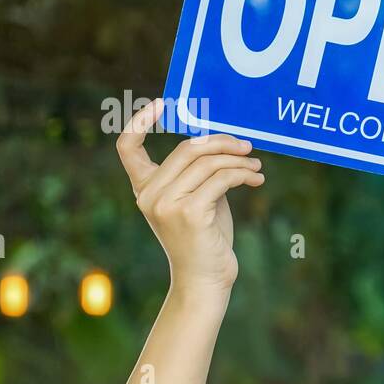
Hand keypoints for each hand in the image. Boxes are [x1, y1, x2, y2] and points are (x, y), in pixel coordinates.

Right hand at [116, 98, 264, 294]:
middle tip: (246, 146)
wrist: (205, 280)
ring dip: (238, 160)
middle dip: (221, 142)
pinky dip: (243, 175)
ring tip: (256, 167)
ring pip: (208, 163)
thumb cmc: (206, 240)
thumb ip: (200, 174)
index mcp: (144, 189)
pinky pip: (221, 179)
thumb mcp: (198, 200)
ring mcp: (167, 203)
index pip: (127, 148)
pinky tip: (256, 180)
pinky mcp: (189, 213)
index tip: (161, 104)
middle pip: (187, 148)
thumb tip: (225, 143)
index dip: (140, 121)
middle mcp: (149, 195)